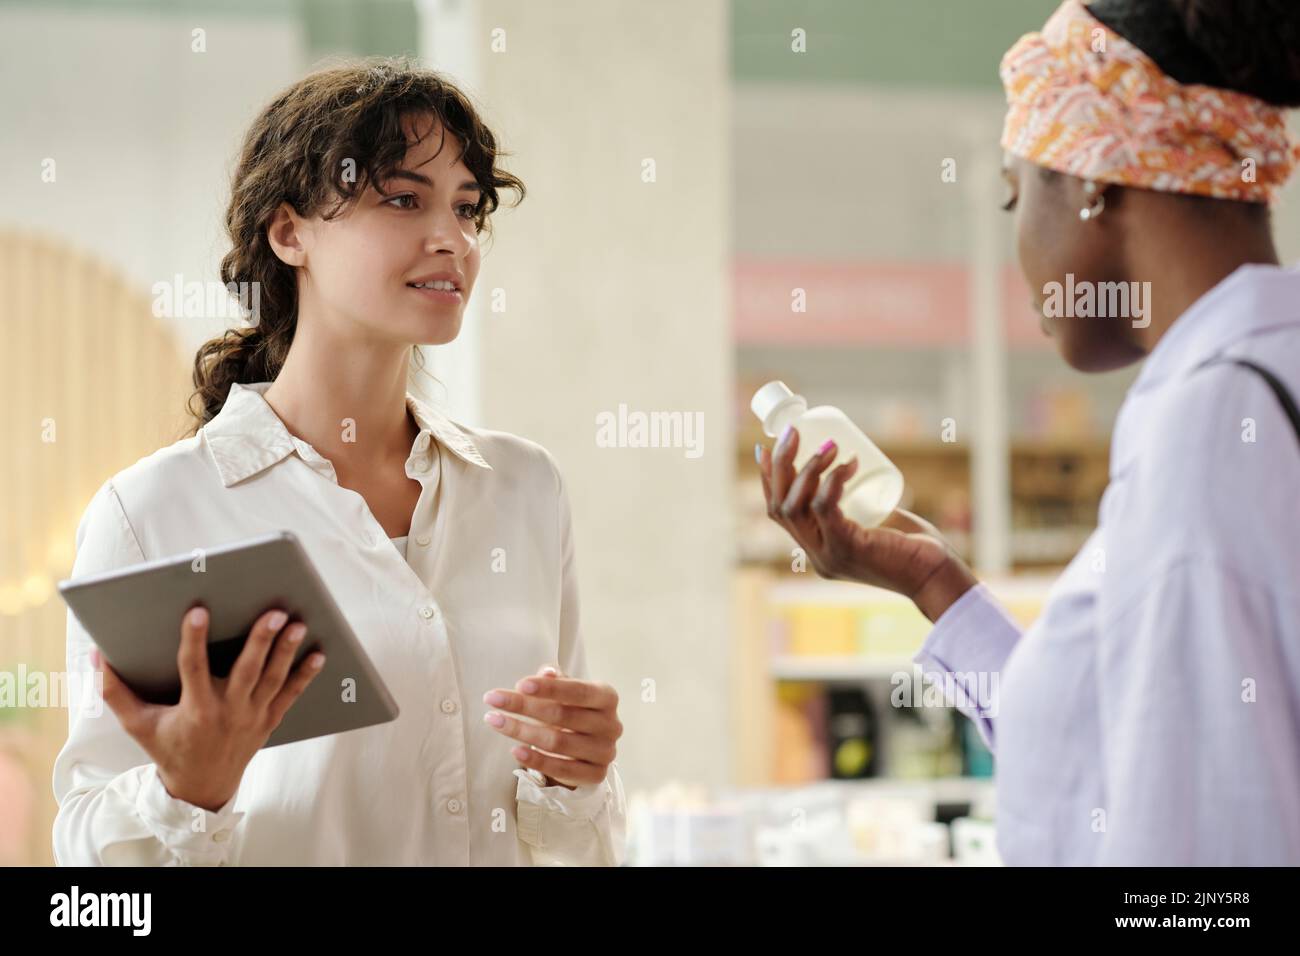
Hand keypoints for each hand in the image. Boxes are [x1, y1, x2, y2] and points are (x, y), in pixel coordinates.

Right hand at [93, 605, 325, 811]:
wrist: (201, 786)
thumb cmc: (168, 748)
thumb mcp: (137, 724)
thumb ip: (115, 692)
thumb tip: (98, 655)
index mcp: (194, 709)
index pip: (193, 668)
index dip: (194, 639)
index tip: (198, 611)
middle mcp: (227, 711)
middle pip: (247, 671)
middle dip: (261, 641)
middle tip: (274, 612)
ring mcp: (252, 716)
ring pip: (273, 679)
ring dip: (287, 652)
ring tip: (299, 623)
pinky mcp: (269, 720)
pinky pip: (291, 695)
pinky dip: (306, 675)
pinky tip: (320, 654)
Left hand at [482, 666, 621, 788]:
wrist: (588, 745)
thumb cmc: (573, 709)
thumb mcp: (567, 690)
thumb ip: (556, 679)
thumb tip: (546, 672)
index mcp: (607, 697)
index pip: (578, 691)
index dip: (549, 688)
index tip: (519, 684)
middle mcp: (611, 724)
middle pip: (562, 715)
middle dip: (523, 706)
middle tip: (493, 699)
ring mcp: (605, 752)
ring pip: (557, 742)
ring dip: (521, 731)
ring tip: (494, 720)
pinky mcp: (596, 775)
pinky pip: (562, 770)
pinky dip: (536, 760)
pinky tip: (515, 750)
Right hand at [758, 426, 978, 621]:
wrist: (937, 575)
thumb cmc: (916, 546)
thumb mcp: (879, 522)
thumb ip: (863, 503)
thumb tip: (853, 466)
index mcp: (818, 549)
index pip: (778, 512)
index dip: (768, 479)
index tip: (767, 447)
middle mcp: (816, 555)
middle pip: (779, 506)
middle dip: (780, 465)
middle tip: (793, 431)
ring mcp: (828, 555)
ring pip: (796, 506)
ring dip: (808, 468)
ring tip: (829, 442)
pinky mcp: (847, 549)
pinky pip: (825, 508)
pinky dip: (832, 480)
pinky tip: (848, 463)